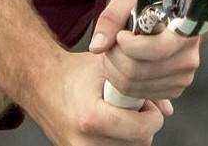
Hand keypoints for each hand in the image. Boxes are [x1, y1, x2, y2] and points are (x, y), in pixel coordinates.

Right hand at [20, 47, 172, 145]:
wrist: (39, 83)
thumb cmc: (74, 73)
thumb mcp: (107, 69)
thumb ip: (140, 85)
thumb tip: (167, 109)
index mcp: (91, 117)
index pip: (141, 130)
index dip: (151, 116)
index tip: (146, 104)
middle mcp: (83, 141)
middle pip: (137, 144)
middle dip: (143, 125)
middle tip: (134, 107)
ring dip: (131, 135)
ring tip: (121, 115)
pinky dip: (118, 141)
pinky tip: (113, 126)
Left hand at [92, 0, 205, 104]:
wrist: (172, 14)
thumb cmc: (152, 1)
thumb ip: (112, 17)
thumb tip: (97, 47)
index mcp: (184, 32)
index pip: (154, 51)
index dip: (128, 45)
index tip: (121, 34)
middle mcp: (188, 57)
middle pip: (137, 72)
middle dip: (115, 58)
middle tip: (112, 45)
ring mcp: (183, 77)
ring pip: (134, 87)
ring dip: (115, 71)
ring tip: (118, 53)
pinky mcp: (174, 89)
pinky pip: (139, 95)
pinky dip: (124, 82)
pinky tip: (126, 64)